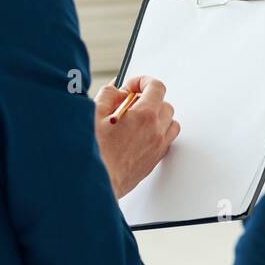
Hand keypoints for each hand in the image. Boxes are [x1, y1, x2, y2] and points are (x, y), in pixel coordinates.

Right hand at [94, 75, 180, 198]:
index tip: (132, 86)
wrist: (96, 182)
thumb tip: (116, 90)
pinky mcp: (154, 161)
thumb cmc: (94, 153)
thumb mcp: (95, 114)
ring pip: (170, 123)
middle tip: (130, 103)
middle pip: (165, 104)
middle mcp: (156, 131)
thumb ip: (109, 95)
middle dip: (149, 99)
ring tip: (137, 119)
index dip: (144, 81)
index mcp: (144, 116)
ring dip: (158, 116)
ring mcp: (157, 147)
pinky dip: (158, 133)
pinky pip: (166, 141)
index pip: (157, 87)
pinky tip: (139, 135)